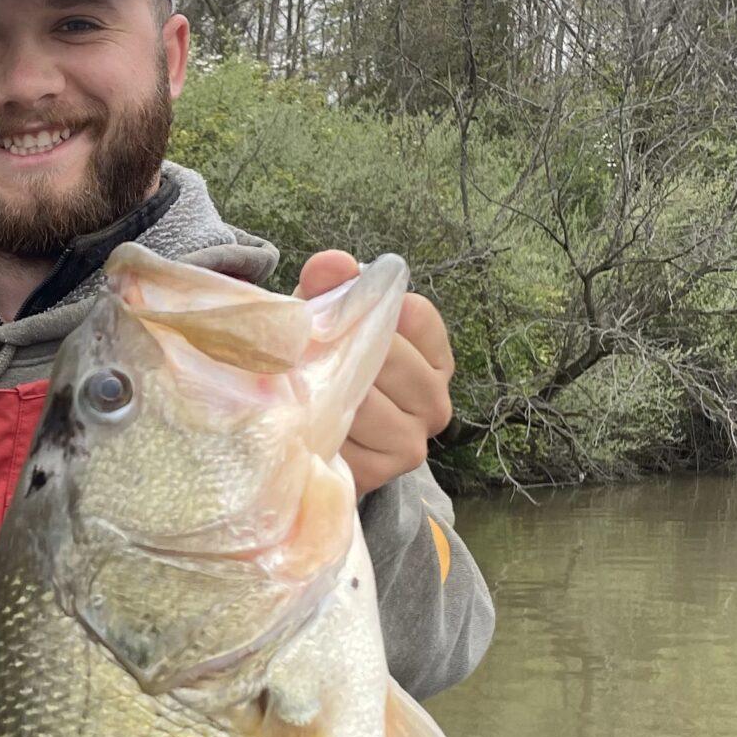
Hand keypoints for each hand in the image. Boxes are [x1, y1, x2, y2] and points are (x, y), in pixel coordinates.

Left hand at [296, 249, 453, 498]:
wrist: (310, 441)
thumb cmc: (325, 368)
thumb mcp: (327, 321)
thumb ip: (331, 286)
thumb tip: (334, 264)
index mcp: (435, 357)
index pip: (415, 315)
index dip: (368, 308)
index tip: (333, 311)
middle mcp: (436, 401)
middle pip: (391, 358)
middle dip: (344, 351)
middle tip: (304, 351)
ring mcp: (414, 441)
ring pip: (369, 401)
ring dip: (328, 391)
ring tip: (300, 386)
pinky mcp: (383, 471)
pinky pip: (348, 438)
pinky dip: (320, 426)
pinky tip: (306, 421)